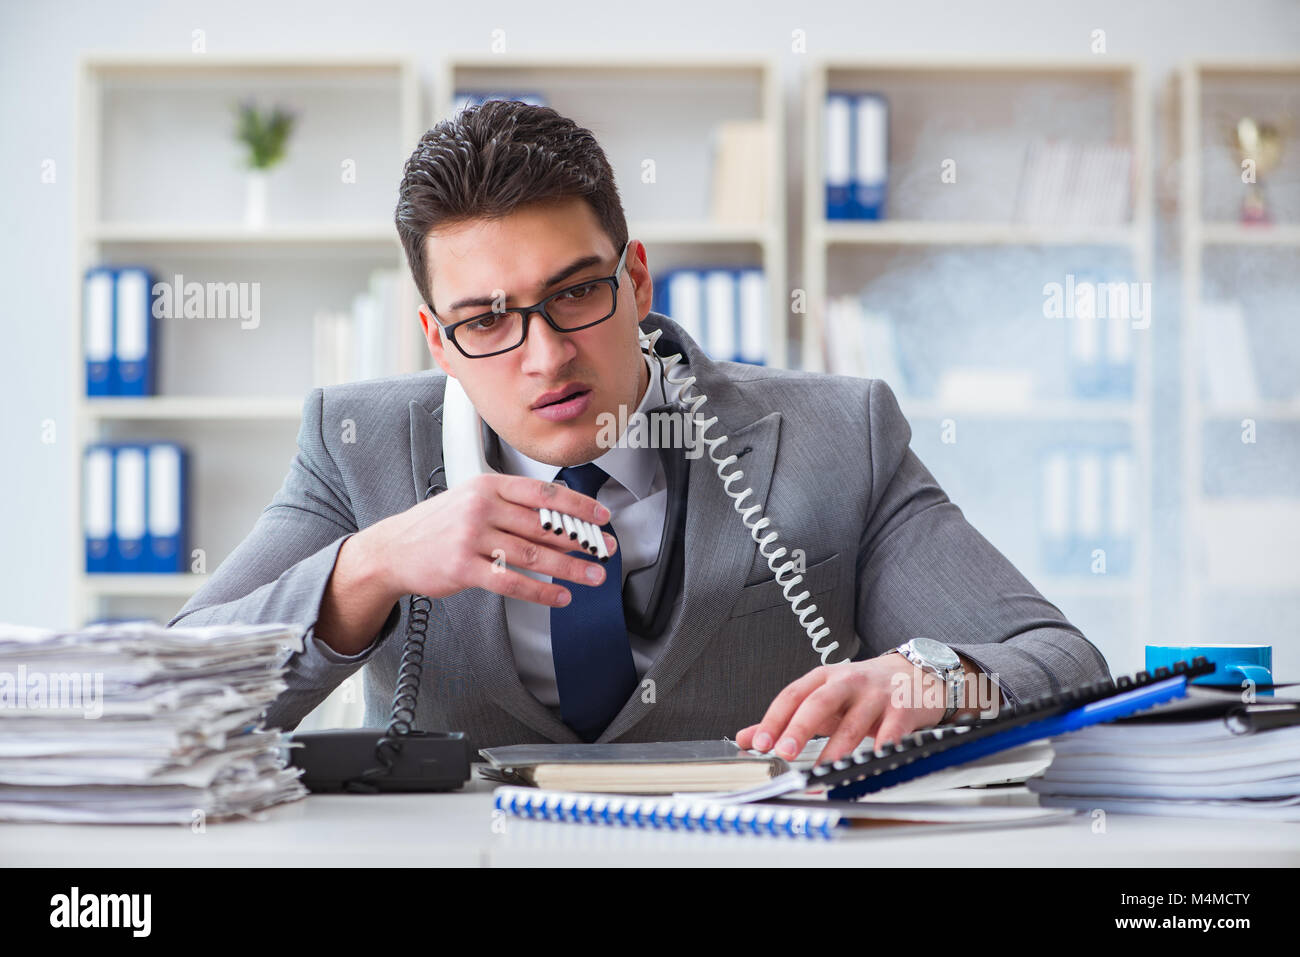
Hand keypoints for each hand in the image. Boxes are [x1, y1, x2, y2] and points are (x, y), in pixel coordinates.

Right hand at [365, 472, 616, 607]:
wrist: (393, 549)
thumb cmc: (439, 526)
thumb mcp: (473, 500)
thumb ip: (513, 506)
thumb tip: (561, 520)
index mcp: (488, 485)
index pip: (543, 492)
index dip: (578, 505)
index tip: (602, 517)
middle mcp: (481, 507)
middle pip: (543, 524)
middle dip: (582, 540)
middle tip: (605, 550)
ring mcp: (471, 537)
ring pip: (532, 553)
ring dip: (569, 568)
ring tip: (592, 576)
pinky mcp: (463, 568)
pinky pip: (511, 581)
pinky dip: (540, 591)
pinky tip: (559, 596)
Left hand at [734, 653, 951, 766]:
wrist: (911, 674)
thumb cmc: (860, 690)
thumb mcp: (820, 697)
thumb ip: (783, 718)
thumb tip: (746, 737)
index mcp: (822, 678)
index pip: (792, 695)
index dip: (774, 719)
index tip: (759, 744)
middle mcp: (847, 682)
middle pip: (819, 703)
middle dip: (799, 728)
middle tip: (784, 753)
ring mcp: (875, 695)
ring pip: (853, 724)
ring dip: (835, 752)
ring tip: (821, 774)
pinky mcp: (902, 710)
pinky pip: (890, 733)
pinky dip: (879, 749)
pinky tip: (869, 764)